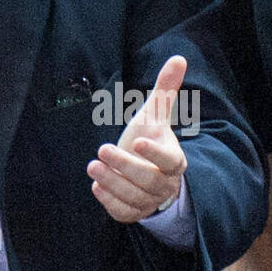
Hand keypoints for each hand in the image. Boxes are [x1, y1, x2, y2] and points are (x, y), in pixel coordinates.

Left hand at [88, 54, 188, 222]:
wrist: (147, 175)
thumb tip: (179, 57)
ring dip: (112, 182)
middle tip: (101, 150)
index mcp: (174, 161)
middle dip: (124, 166)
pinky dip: (109, 201)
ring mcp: (149, 202)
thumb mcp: (154, 115)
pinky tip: (96, 186)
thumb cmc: (149, 139)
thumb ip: (165, 90)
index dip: (155, 154)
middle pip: (148, 180)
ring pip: (133, 197)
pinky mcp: (133, 213)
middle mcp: (164, 184)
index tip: (139, 141)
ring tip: (92, 166)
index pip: (170, 161)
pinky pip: (123, 211)